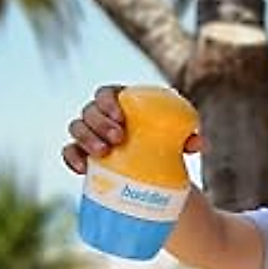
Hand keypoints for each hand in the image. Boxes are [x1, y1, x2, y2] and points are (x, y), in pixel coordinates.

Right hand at [61, 83, 201, 173]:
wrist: (154, 175)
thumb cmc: (165, 148)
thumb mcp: (177, 142)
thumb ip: (187, 137)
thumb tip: (198, 143)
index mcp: (121, 104)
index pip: (106, 93)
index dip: (108, 101)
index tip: (121, 117)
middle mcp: (101, 117)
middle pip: (89, 111)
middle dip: (100, 122)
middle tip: (118, 138)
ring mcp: (89, 136)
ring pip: (77, 128)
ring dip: (86, 138)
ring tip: (104, 153)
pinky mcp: (81, 156)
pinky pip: (69, 152)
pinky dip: (72, 158)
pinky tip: (82, 168)